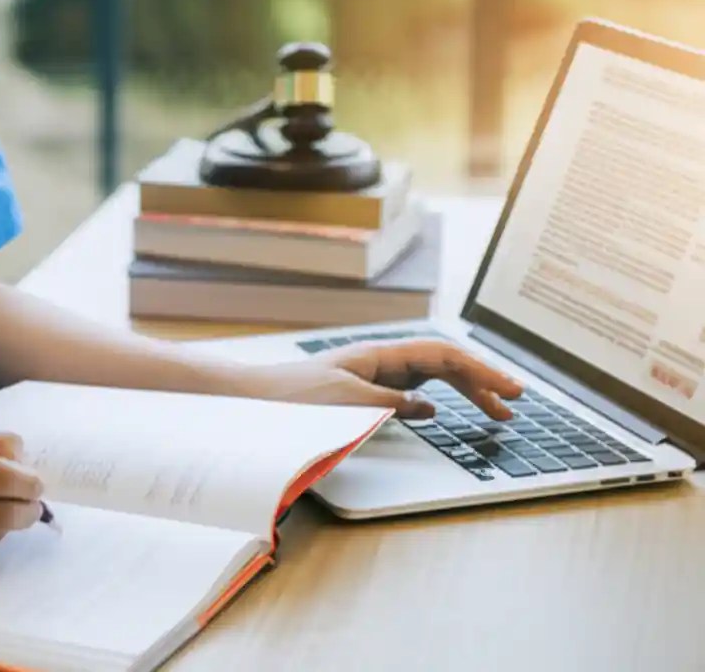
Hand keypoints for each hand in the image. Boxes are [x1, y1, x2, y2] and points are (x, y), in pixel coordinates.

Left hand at [262, 340, 523, 419]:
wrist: (252, 399)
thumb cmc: (292, 397)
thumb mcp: (346, 402)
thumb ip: (390, 403)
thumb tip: (429, 408)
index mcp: (379, 356)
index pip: (443, 357)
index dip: (480, 372)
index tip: (510, 391)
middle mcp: (379, 361)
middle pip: (443, 364)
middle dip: (481, 380)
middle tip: (514, 402)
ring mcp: (371, 374)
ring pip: (430, 377)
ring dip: (462, 391)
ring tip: (494, 410)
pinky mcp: (361, 391)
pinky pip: (410, 390)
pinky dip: (434, 398)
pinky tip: (442, 411)